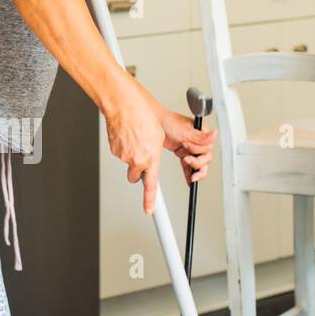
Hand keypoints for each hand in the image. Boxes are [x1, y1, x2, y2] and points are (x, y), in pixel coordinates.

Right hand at [105, 86, 165, 215]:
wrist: (123, 105)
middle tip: (143, 153)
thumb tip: (199, 143)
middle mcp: (136, 159)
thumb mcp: (164, 133)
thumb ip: (176, 146)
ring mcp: (124, 156)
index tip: (148, 210)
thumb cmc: (143, 116)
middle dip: (141, 168)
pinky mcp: (115, 151)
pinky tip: (128, 136)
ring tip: (136, 139)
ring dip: (134, 155)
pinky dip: (125, 148)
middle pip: (138, 175)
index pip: (150, 185)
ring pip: (130, 163)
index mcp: (151, 157)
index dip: (149, 200)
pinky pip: (122, 155)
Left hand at [159, 109, 216, 185]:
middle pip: (206, 159)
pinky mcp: (184, 155)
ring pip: (200, 165)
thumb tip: (215, 134)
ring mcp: (192, 149)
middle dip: (197, 162)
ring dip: (195, 170)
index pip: (208, 148)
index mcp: (203, 133)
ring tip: (190, 175)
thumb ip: (200, 136)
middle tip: (186, 159)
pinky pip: (189, 167)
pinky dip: (189, 174)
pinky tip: (189, 181)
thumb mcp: (185, 130)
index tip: (187, 146)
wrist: (154, 125)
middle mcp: (199, 142)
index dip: (198, 150)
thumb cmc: (168, 122)